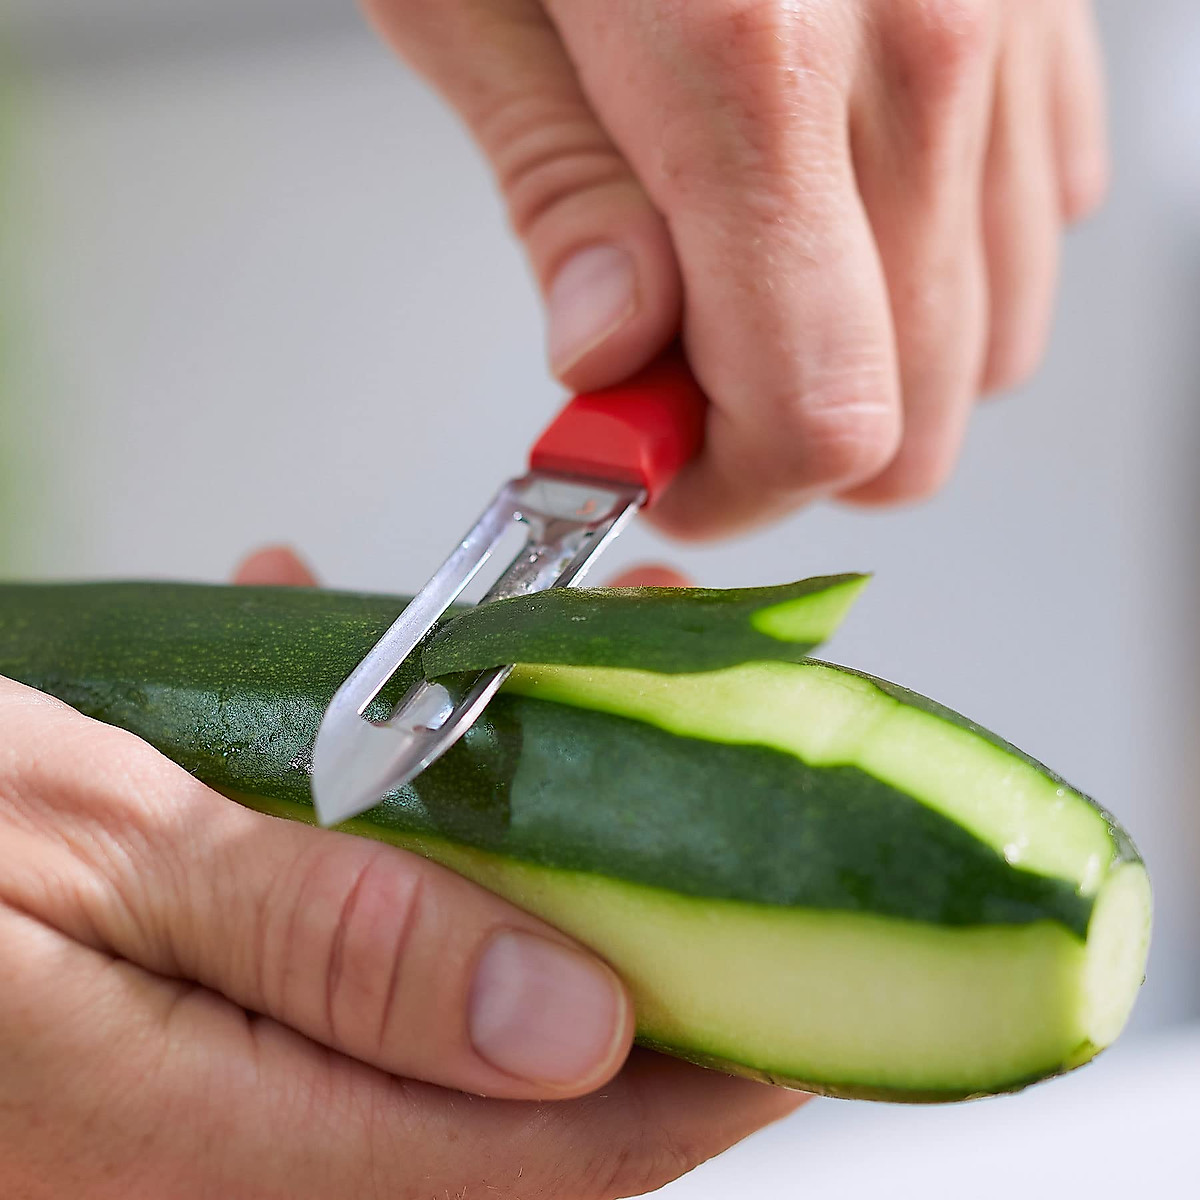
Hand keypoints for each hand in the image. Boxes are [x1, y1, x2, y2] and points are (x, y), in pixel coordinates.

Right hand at [0, 547, 800, 1198]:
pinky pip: (344, 944)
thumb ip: (325, 944)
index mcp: (216, 1135)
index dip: (707, 1074)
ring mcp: (214, 1084)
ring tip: (560, 701)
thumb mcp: (82, 848)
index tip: (813, 985)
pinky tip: (361, 712)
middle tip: (704, 785)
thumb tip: (562, 1021)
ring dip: (511, 849)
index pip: (548, 1154)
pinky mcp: (192, 1022)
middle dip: (630, 916)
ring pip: (441, 986)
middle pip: (520, 1075)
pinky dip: (388, 839)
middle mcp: (234, 1144)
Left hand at [365, 0, 1106, 535]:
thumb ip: (560, 198)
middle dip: (781, 447)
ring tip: (740, 296)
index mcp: (758, 70)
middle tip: (671, 396)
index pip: (820, 416)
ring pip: (990, 346)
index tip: (646, 473)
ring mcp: (1009, 29)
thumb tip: (611, 364)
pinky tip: (835, 213)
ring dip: (859, 365)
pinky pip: (1030, 228)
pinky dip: (929, 270)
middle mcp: (928, 56)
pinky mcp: (1043, 15)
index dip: (729, 488)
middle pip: (920, 416)